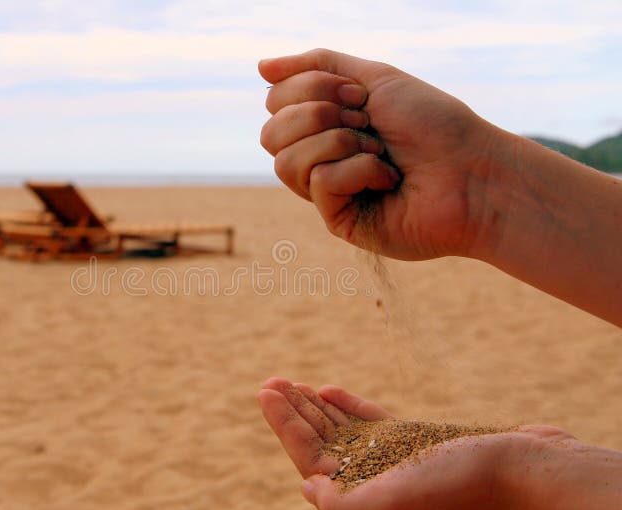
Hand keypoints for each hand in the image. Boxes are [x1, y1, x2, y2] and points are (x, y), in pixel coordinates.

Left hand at [257, 377, 575, 509]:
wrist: (528, 473)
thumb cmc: (461, 490)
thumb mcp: (390, 506)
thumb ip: (341, 504)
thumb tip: (307, 485)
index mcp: (365, 502)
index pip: (310, 461)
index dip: (284, 426)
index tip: (265, 391)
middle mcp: (376, 484)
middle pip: (321, 445)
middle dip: (294, 413)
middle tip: (270, 382)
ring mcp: (396, 461)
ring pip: (343, 432)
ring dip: (316, 407)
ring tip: (292, 383)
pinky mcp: (417, 442)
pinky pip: (372, 423)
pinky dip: (349, 406)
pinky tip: (330, 389)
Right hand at [259, 49, 503, 259]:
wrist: (473, 170)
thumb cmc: (433, 125)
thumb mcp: (374, 78)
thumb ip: (318, 66)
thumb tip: (259, 67)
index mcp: (324, 125)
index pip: (275, 102)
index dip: (310, 88)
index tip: (360, 94)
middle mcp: (319, 158)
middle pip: (270, 133)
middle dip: (319, 115)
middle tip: (366, 121)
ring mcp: (326, 193)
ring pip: (285, 160)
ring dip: (340, 142)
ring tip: (379, 150)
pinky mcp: (337, 221)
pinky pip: (319, 182)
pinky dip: (358, 169)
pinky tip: (387, 178)